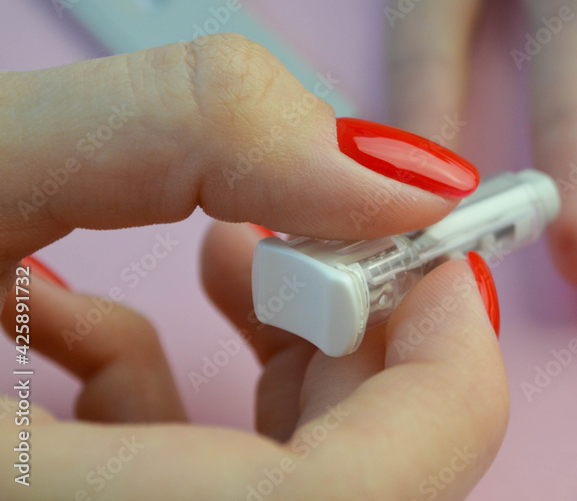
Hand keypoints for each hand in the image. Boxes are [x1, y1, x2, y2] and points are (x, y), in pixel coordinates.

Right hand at [0, 35, 507, 498]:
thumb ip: (185, 129)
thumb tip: (385, 160)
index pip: (354, 495)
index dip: (444, 374)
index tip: (436, 252)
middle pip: (357, 487)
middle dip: (373, 344)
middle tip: (339, 239)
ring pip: (296, 486)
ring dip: (297, 360)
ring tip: (234, 255)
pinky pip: (209, 486)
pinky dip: (196, 400)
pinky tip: (113, 325)